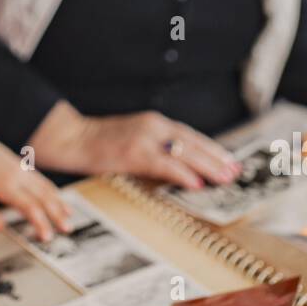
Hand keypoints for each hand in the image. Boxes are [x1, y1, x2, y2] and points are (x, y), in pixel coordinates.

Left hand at [0, 127, 71, 240]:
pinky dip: (54, 193)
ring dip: (59, 204)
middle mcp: (18, 176)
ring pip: (46, 188)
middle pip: (43, 197)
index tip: (46, 237)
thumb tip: (0, 227)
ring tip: (69, 219)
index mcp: (5, 185)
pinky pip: (42, 181)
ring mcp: (23, 170)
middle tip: (67, 230)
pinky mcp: (24, 167)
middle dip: (57, 215)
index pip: (29, 206)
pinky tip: (60, 202)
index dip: (40, 223)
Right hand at [28, 101, 239, 189]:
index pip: (190, 136)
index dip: (212, 149)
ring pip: (183, 152)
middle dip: (216, 158)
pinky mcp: (133, 152)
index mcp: (154, 122)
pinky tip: (196, 183)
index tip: (229, 161)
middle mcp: (153, 126)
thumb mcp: (133, 141)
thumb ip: (155, 150)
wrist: (72, 138)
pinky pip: (164, 164)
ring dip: (207, 166)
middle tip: (235, 172)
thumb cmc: (100, 143)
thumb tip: (179, 170)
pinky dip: (182, 174)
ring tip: (224, 178)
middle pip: (192, 142)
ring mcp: (144, 138)